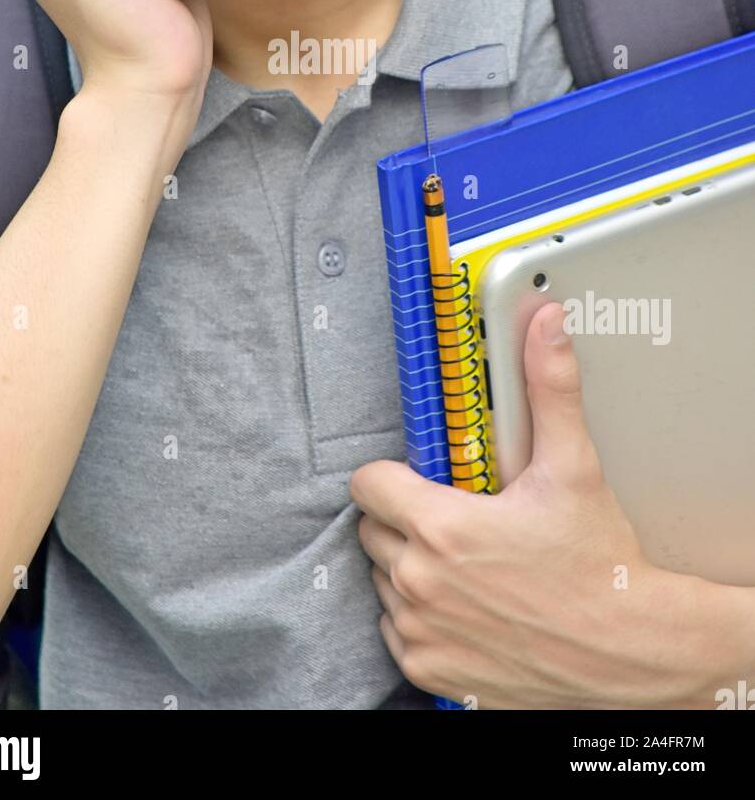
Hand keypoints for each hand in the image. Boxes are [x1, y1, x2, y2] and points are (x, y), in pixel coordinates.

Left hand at [351, 301, 746, 708]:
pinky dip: (420, 616)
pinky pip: (396, 629)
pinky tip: (467, 604)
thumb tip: (544, 327)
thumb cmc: (599, 568)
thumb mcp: (574, 469)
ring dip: (411, 566)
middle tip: (456, 517)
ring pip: (384, 578)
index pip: (368, 484)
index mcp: (443, 528)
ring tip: (468, 563)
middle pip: (373, 529)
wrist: (628, 652)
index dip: (391, 475)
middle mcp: (421, 582)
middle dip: (405, 517)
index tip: (419, 477)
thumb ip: (550, 390)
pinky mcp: (429, 669)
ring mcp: (421, 630)